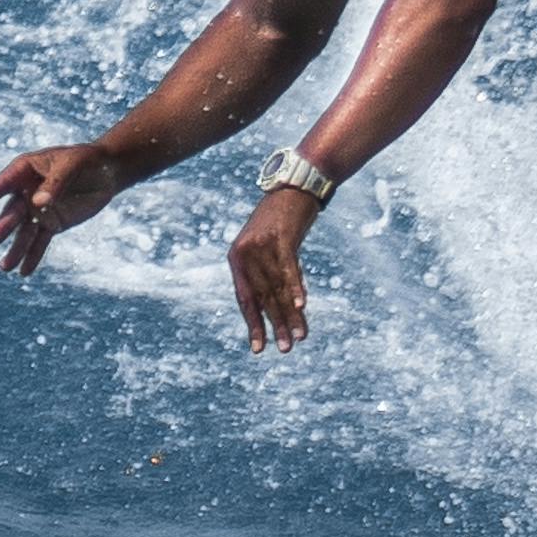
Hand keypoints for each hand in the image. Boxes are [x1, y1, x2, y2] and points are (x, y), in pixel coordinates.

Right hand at [0, 139, 124, 275]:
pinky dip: (33, 257)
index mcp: (25, 169)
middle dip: (2, 227)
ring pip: (23, 232)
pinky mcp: (51, 224)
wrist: (105, 171)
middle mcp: (25, 191)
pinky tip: (23, 272)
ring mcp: (37, 210)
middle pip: (12, 212)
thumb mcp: (73, 165)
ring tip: (5, 268)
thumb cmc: (86, 160)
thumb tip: (38, 203)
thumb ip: (56, 183)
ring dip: (14, 249)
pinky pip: (40, 242)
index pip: (5, 182)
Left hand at [226, 177, 323, 348]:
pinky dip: (295, 289)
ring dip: (290, 315)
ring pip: (277, 288)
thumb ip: (265, 273)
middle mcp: (244, 254)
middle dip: (275, 326)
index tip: (260, 349)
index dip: (254, 325)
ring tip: (299, 337)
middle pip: (263, 297)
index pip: (245, 299)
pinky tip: (301, 307)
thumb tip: (275, 305)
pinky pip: (288, 269)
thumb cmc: (279, 221)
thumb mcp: (264, 247)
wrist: (292, 187)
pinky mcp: (280, 238)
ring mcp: (261, 245)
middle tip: (285, 349)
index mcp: (236, 259)